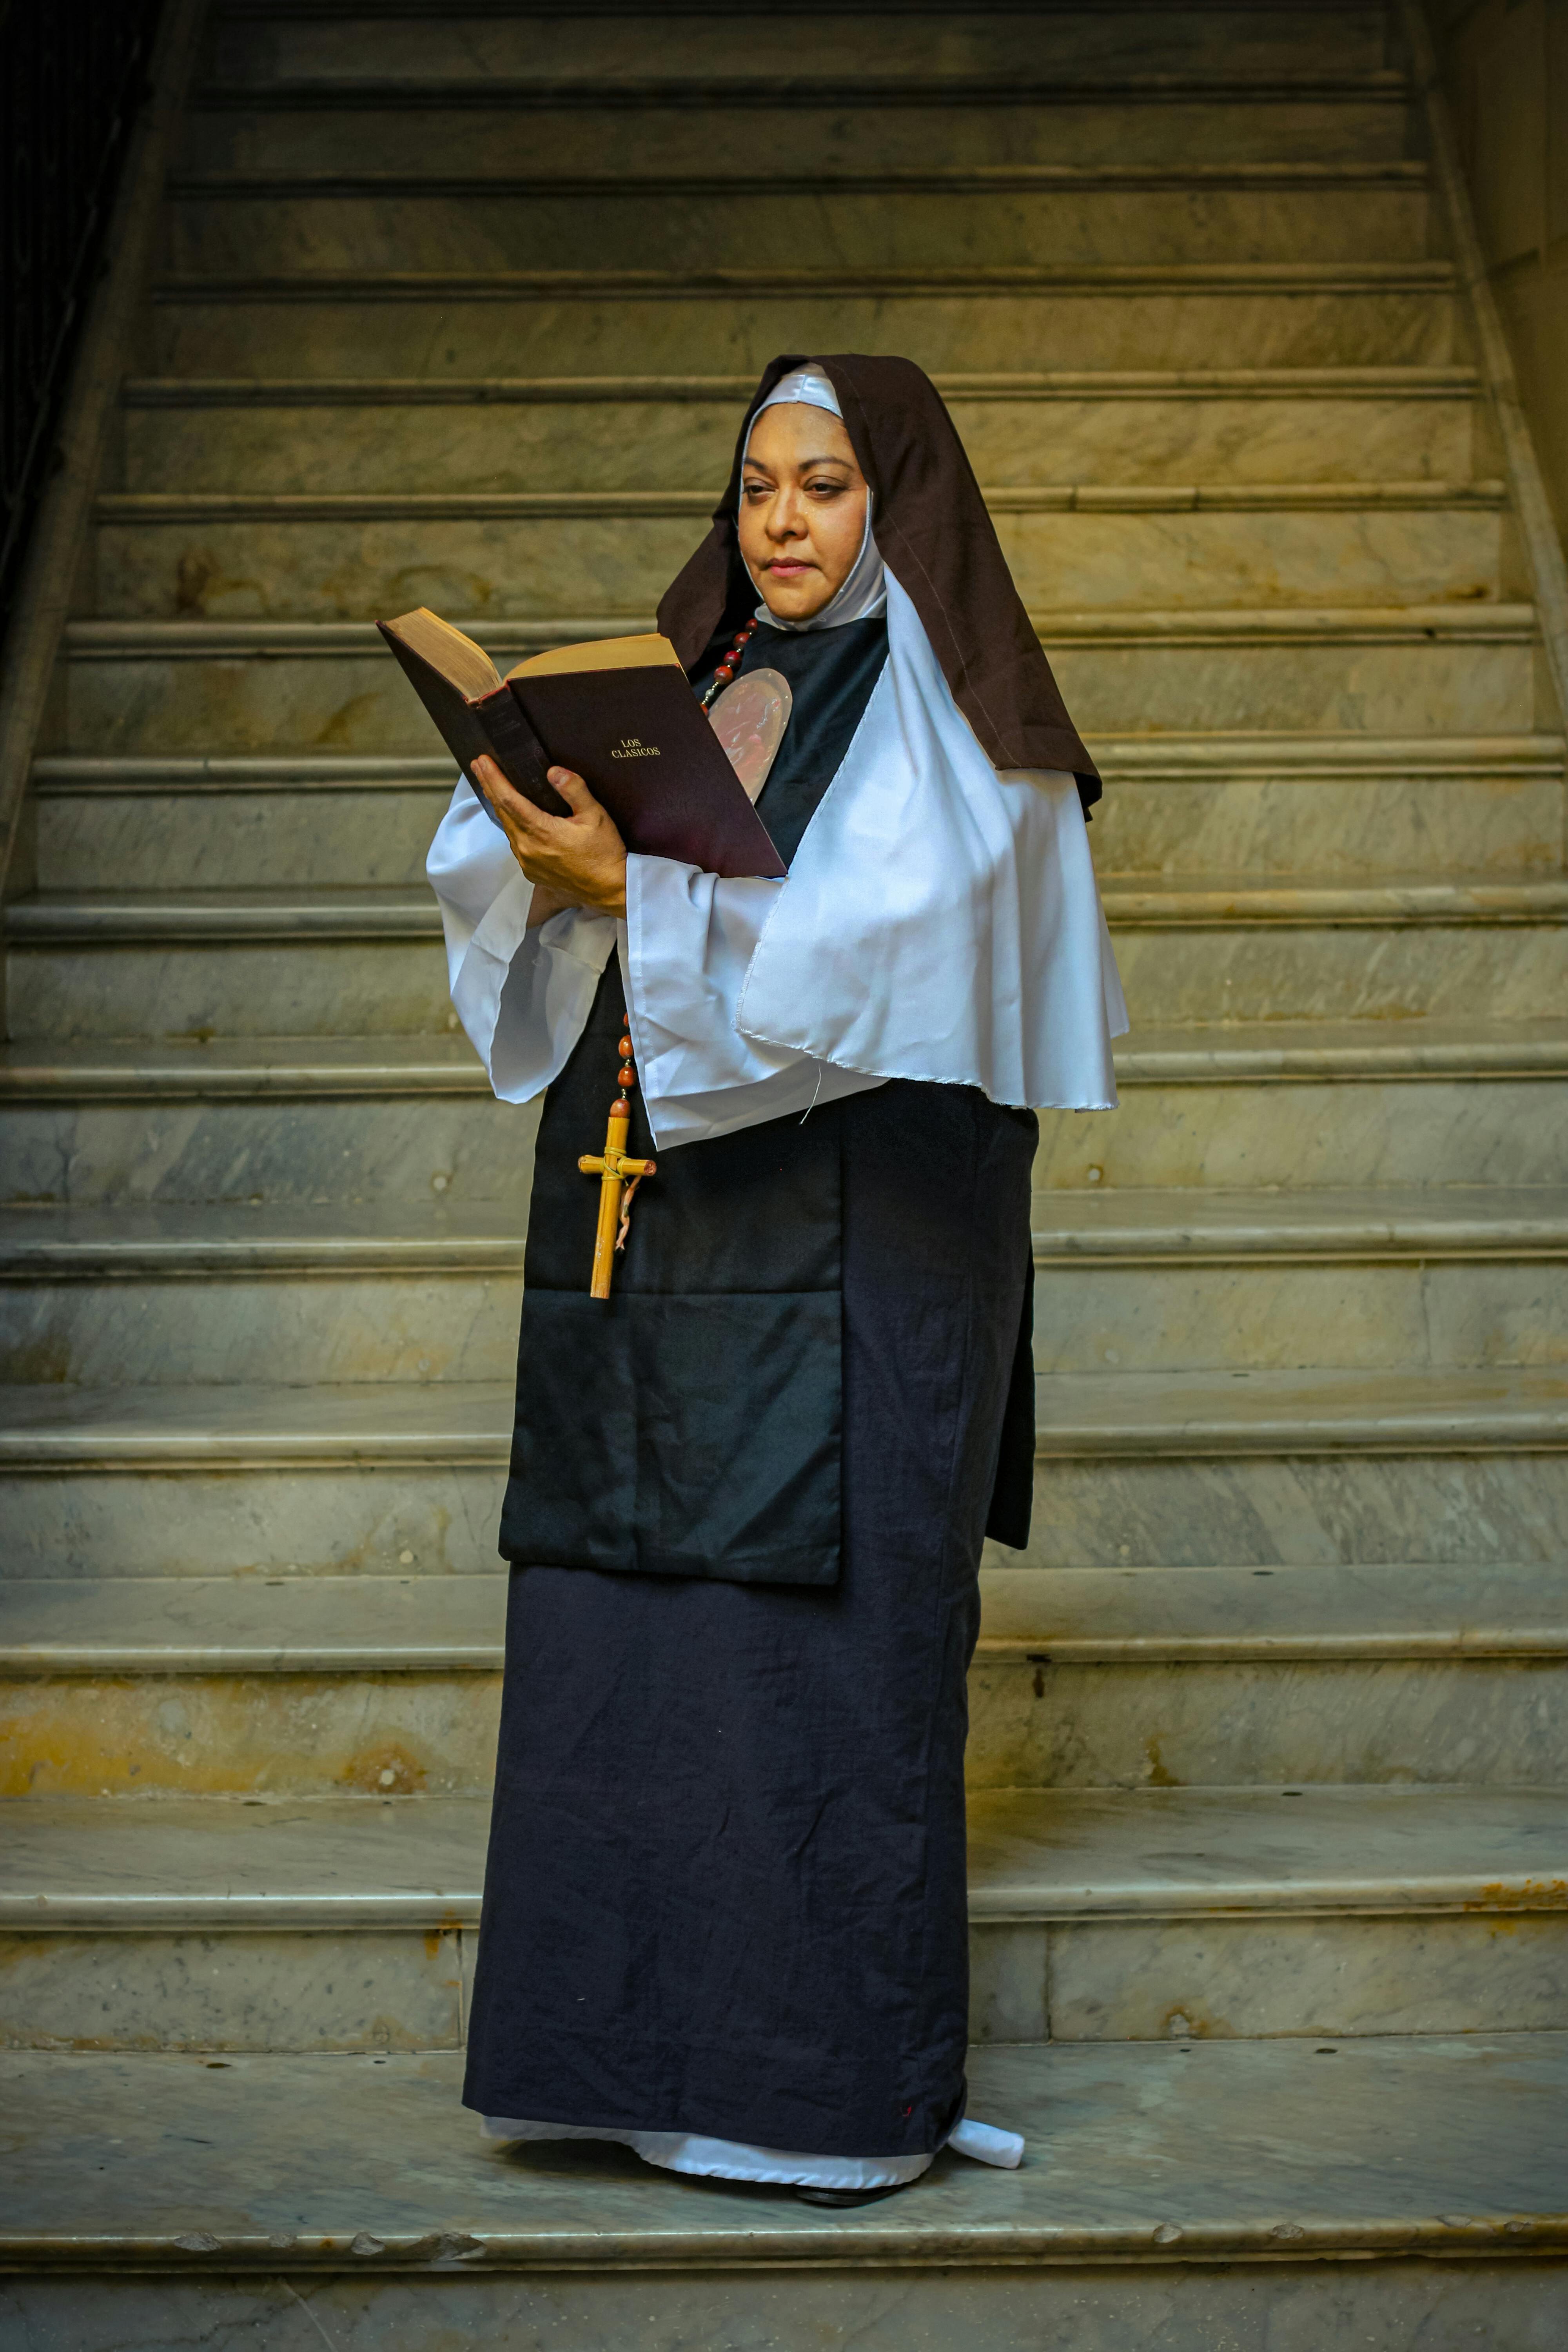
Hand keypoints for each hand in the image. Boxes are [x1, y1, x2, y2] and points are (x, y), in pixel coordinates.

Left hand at [473, 755, 627, 920]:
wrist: (611, 889)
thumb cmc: (604, 852)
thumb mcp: (596, 815)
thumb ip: (574, 790)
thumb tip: (553, 772)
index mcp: (541, 832)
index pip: (508, 800)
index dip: (494, 779)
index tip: (483, 761)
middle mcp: (527, 849)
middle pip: (502, 812)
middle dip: (489, 786)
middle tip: (479, 765)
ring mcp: (527, 862)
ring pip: (507, 828)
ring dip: (499, 805)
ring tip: (492, 787)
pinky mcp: (531, 871)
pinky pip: (515, 843)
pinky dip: (510, 825)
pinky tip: (512, 816)